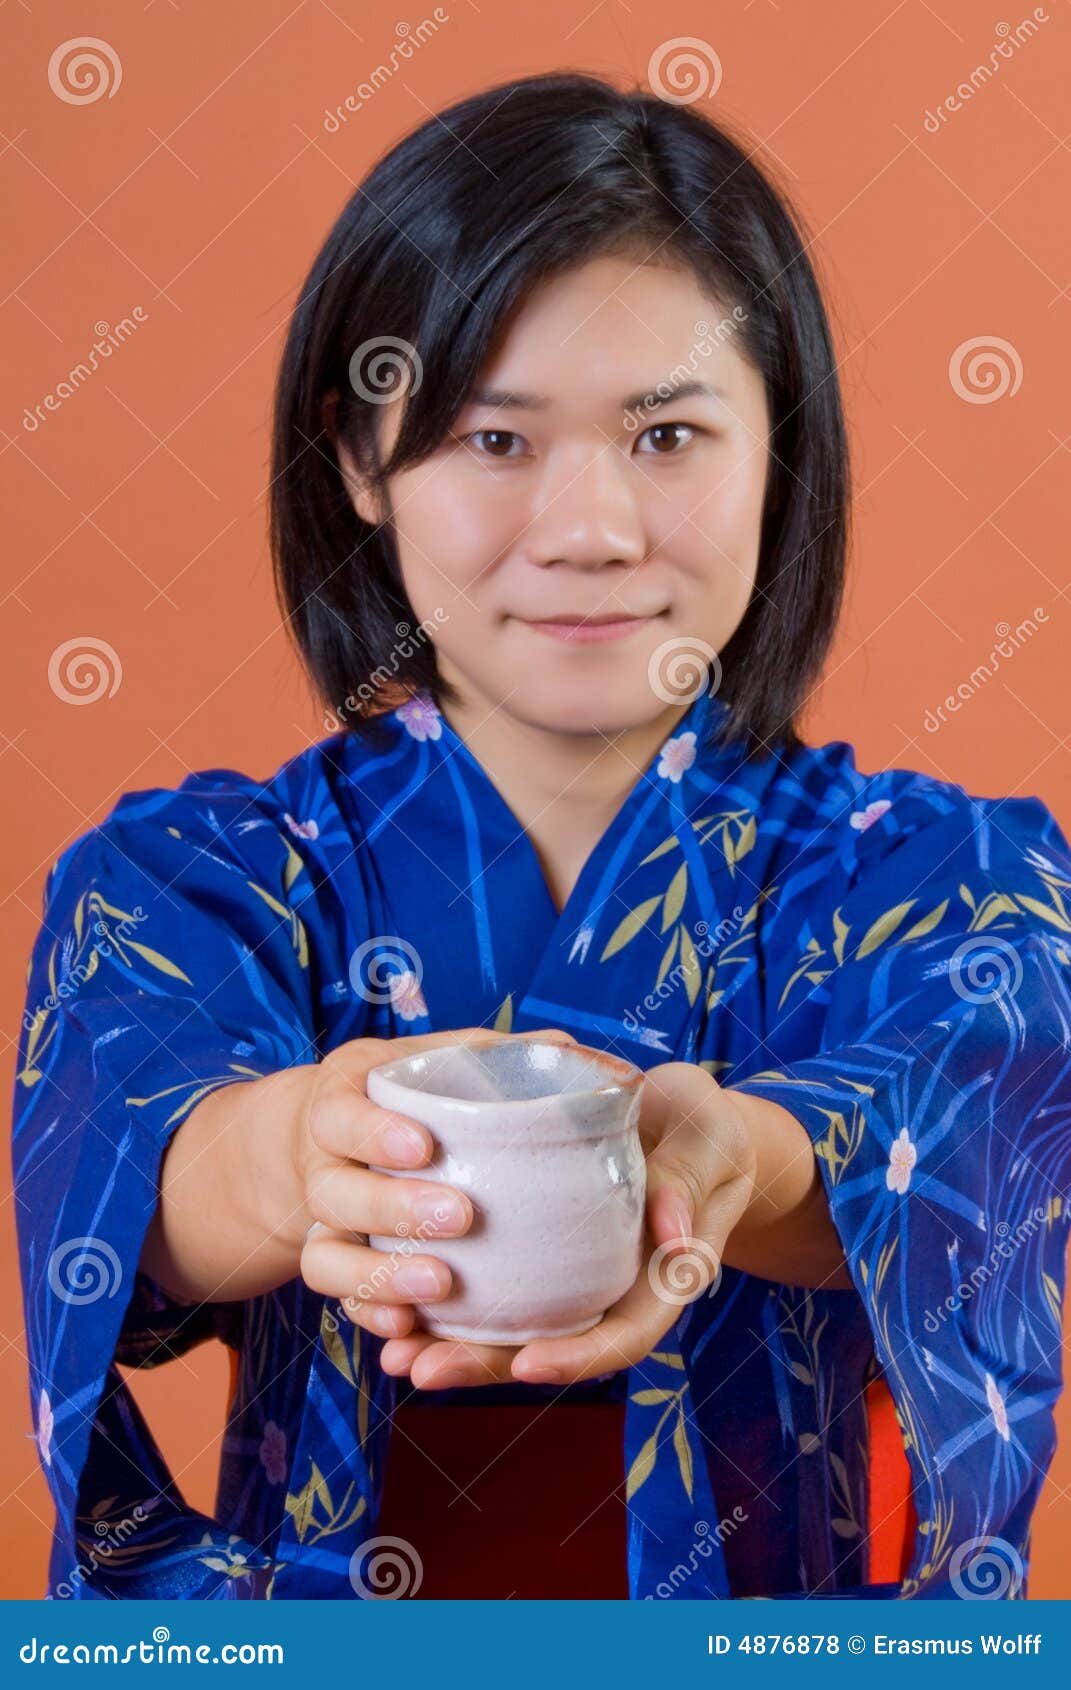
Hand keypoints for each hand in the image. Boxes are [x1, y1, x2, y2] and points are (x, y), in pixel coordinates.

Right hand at [297, 1026, 578, 1340]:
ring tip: (441, 1284)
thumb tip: (569, 1047)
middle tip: (460, 1215)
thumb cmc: (408, 1092)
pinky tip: (410, 1329)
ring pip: (324, 1257)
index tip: (425, 1146)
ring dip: (380, 1276)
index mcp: (342, 1098)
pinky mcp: (335, 1264)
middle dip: (393, 1208)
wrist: (338, 1136)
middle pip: (333, 1193)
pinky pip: (339, 1300)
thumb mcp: (434, 1057)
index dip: (375, 1133)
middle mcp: (322, 1162)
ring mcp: (324, 1220)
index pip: (341, 1115)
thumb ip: (493, 1055)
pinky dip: (370, 1315)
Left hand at [374, 1061, 758, 1389]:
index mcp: (661, 1279)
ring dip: (450, 1343)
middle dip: (484, 1365)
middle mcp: (610, 1290)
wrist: (683, 1114)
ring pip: (511, 1324)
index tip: (525, 1362)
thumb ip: (690, 1181)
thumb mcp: (708, 1142)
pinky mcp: (538, 1249)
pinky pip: (492, 1283)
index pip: (622, 1337)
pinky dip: (444, 1297)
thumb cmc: (704, 1127)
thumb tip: (673, 1236)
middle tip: (418, 1368)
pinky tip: (389, 1295)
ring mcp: (571, 1276)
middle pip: (550, 1346)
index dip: (575, 1357)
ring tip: (390, 1351)